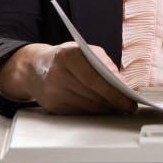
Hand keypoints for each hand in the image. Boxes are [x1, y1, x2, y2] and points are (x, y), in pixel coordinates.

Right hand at [0, 42, 136, 114]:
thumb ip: (102, 63)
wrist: (34, 68)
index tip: (129, 96)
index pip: (94, 76)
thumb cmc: (64, 58)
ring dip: (106, 109)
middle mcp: (58, 74)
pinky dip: (94, 113)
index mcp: (67, 55)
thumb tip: (122, 83)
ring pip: (88, 106)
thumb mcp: (82, 50)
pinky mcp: (53, 107)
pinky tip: (104, 110)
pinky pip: (79, 113)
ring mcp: (53, 93)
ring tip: (120, 107)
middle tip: (129, 105)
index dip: (113, 89)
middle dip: (114, 101)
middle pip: (92, 94)